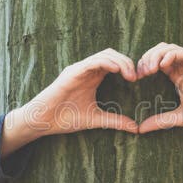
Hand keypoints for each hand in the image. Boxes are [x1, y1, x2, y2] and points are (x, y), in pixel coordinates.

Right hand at [1, 49, 137, 155]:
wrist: (43, 121)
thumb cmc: (65, 118)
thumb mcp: (96, 119)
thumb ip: (115, 121)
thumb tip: (136, 128)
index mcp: (93, 77)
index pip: (114, 63)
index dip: (128, 67)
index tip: (138, 80)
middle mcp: (87, 70)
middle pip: (112, 55)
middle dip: (127, 62)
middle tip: (136, 76)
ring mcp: (79, 69)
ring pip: (104, 55)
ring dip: (120, 61)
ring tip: (130, 75)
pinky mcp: (72, 72)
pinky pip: (92, 62)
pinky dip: (106, 63)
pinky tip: (117, 70)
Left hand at [135, 42, 182, 143]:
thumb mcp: (180, 118)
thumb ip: (161, 121)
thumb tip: (140, 129)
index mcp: (178, 77)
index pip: (157, 62)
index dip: (144, 65)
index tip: (136, 78)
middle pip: (160, 51)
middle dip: (146, 58)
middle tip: (140, 72)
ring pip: (169, 47)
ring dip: (155, 54)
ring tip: (149, 68)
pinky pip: (182, 52)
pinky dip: (169, 55)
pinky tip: (162, 66)